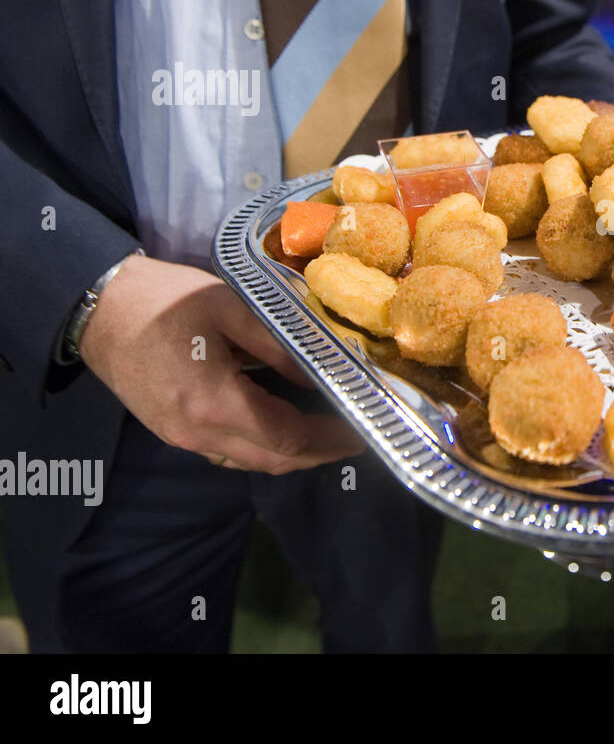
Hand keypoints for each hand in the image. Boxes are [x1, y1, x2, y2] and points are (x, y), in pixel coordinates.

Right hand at [80, 256, 362, 472]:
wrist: (98, 309)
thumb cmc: (165, 301)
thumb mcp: (234, 310)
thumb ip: (283, 347)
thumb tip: (328, 372)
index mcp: (215, 404)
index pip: (289, 438)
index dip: (331, 439)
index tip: (363, 428)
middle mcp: (198, 433)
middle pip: (274, 461)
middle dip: (320, 454)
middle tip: (357, 436)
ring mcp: (182, 438)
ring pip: (251, 462)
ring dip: (294, 455)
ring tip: (330, 434)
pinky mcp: (173, 432)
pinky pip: (229, 453)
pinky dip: (265, 448)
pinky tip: (286, 428)